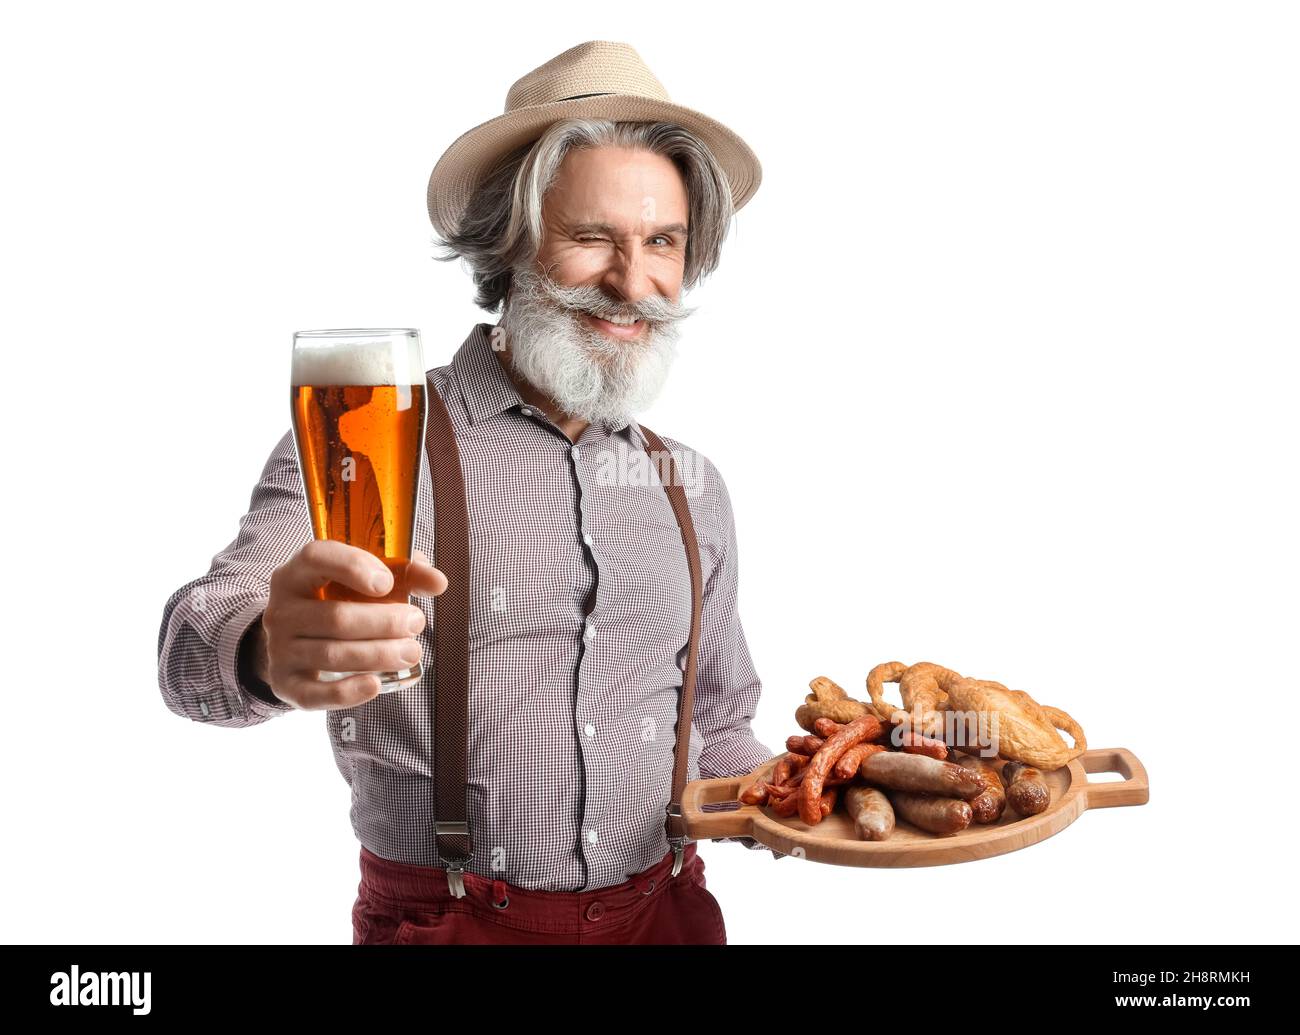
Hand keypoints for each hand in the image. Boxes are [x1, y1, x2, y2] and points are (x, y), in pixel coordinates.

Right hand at [253, 541, 446, 709]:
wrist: (297, 642)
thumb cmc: (339, 602)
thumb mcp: (366, 580)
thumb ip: (405, 573)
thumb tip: (437, 582)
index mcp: (297, 573)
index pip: (317, 558)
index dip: (353, 567)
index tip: (388, 583)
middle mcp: (281, 610)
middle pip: (334, 616)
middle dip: (383, 622)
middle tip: (416, 623)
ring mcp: (279, 649)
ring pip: (331, 654)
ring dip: (378, 655)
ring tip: (411, 652)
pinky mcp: (286, 684)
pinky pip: (315, 693)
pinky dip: (347, 692)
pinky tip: (375, 685)